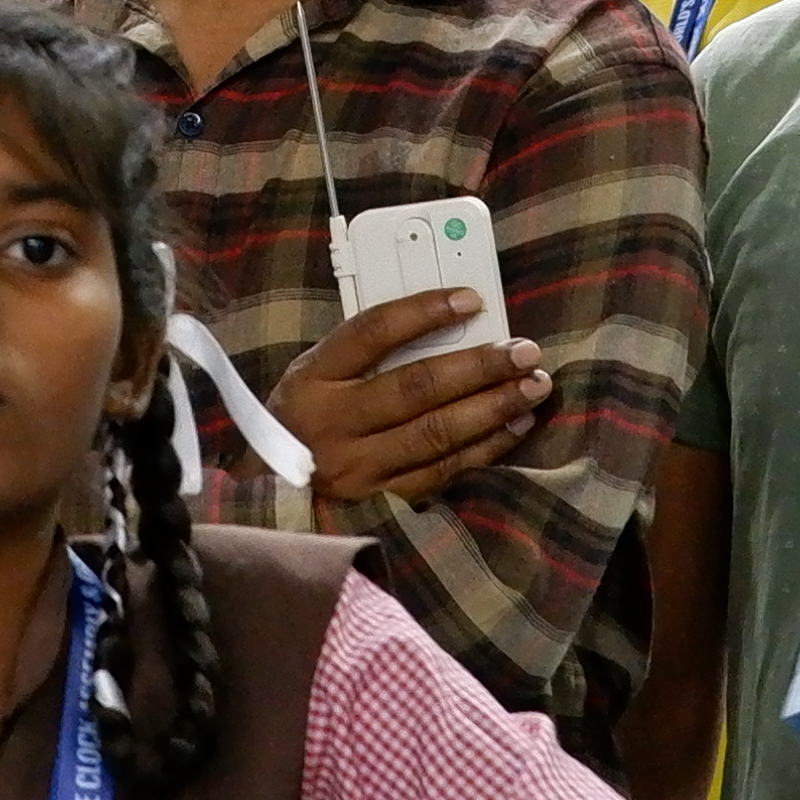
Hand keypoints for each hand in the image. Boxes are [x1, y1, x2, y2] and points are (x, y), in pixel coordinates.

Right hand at [271, 289, 545, 506]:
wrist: (267, 499)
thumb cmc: (302, 423)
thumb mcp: (314, 377)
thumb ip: (364, 354)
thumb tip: (446, 325)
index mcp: (313, 378)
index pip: (372, 333)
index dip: (424, 312)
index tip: (472, 299)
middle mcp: (335, 422)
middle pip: (415, 387)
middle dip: (478, 366)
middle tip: (525, 351)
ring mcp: (358, 467)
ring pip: (434, 433)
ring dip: (492, 408)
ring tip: (532, 387)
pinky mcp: (380, 501)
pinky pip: (441, 472)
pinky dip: (483, 449)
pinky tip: (513, 427)